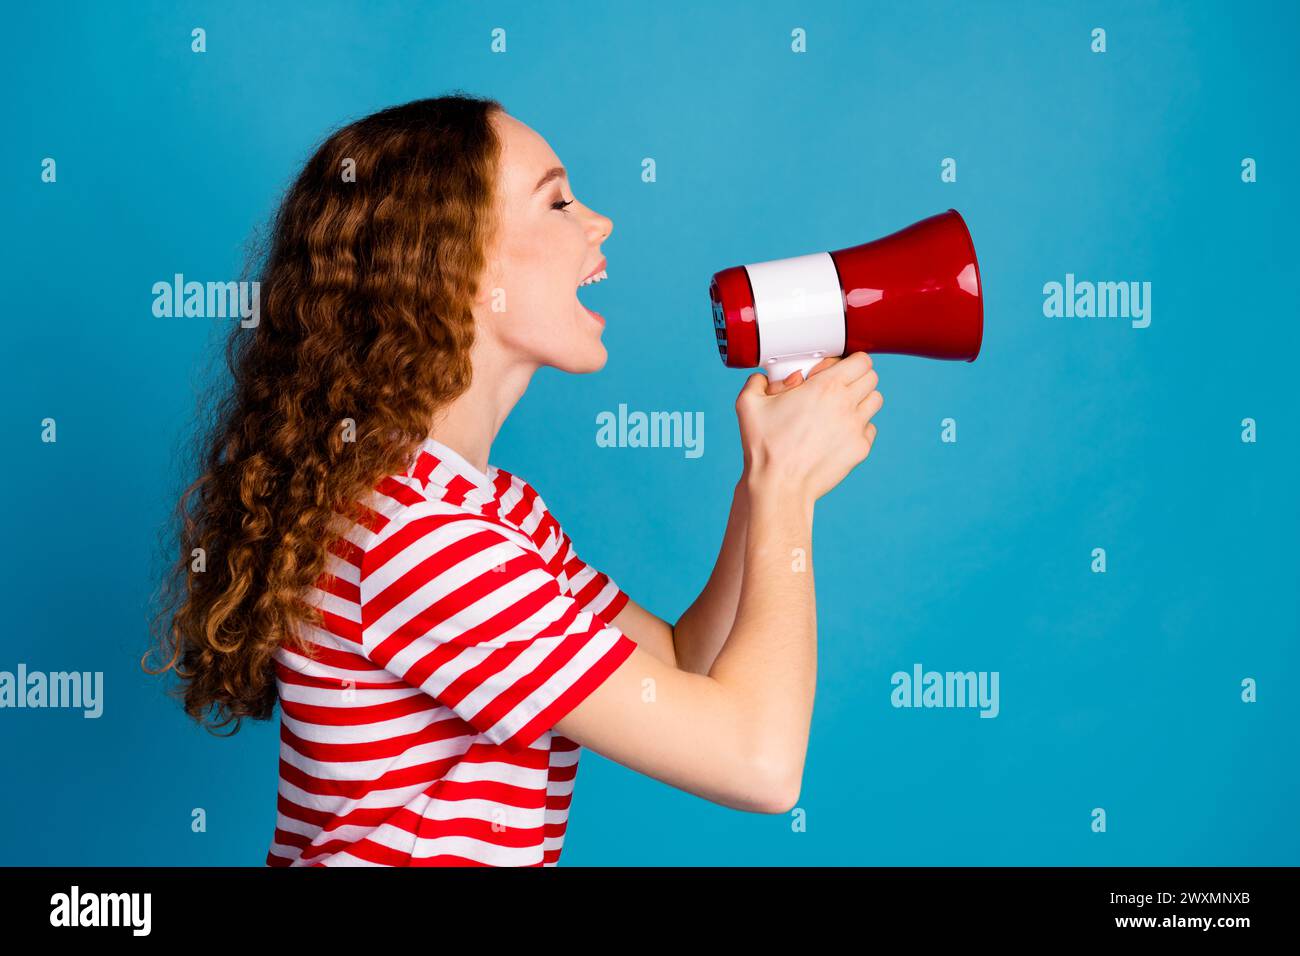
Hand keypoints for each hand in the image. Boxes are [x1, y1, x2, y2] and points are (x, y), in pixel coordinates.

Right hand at [735, 352, 882, 503]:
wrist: (780, 485)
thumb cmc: (765, 446)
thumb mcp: (748, 404)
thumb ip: (757, 382)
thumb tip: (764, 379)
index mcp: (825, 386)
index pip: (860, 360)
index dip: (848, 361)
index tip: (832, 370)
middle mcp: (846, 404)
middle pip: (872, 377)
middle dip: (856, 377)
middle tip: (837, 387)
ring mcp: (856, 428)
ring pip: (875, 401)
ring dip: (861, 400)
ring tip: (840, 408)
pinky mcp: (860, 449)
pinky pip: (870, 428)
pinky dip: (858, 427)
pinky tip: (838, 432)